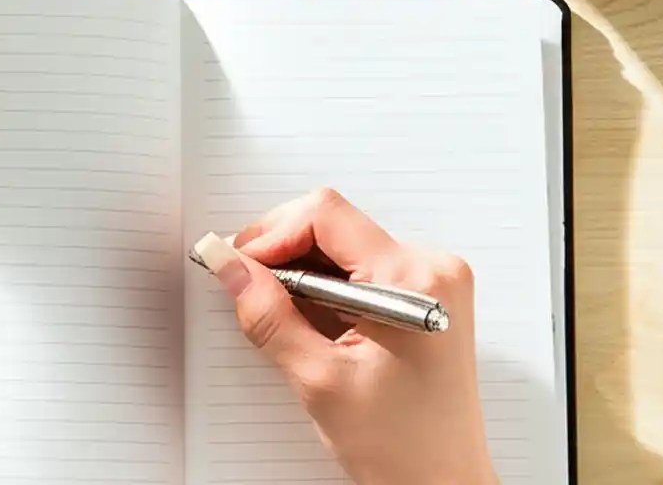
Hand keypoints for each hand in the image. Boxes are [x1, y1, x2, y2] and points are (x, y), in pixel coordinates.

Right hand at [202, 188, 496, 484]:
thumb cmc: (403, 447)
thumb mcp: (319, 380)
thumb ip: (267, 315)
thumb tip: (230, 267)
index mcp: (413, 281)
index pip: (326, 216)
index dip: (272, 234)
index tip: (239, 263)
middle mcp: (431, 269)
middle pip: (335, 224)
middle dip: (283, 250)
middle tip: (246, 284)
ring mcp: (432, 281)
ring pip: (344, 245)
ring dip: (302, 270)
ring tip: (281, 313)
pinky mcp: (424, 295)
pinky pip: (362, 266)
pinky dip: (326, 284)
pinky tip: (310, 318)